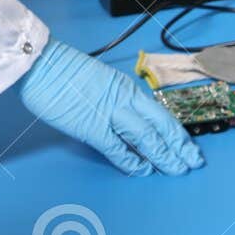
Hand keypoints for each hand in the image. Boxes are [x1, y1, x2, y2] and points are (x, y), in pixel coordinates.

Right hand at [20, 39, 202, 175]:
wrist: (42, 63)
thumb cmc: (64, 71)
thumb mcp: (100, 81)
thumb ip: (115, 100)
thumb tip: (126, 121)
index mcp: (127, 88)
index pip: (161, 114)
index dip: (178, 133)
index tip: (190, 146)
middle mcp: (124, 100)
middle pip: (160, 128)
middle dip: (179, 148)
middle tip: (193, 163)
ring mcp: (110, 114)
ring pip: (147, 139)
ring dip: (163, 157)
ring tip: (176, 170)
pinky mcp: (92, 127)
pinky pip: (118, 149)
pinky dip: (132, 162)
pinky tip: (143, 171)